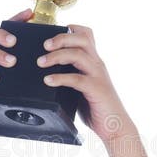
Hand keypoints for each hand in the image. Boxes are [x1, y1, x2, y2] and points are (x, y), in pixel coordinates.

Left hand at [37, 24, 137, 143]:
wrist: (116, 127)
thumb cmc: (96, 108)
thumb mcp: (82, 87)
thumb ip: (70, 76)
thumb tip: (46, 73)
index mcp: (93, 61)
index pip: (86, 34)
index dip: (70, 29)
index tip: (51, 33)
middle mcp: (97, 64)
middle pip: (81, 38)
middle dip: (60, 38)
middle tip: (44, 46)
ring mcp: (98, 76)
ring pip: (78, 54)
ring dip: (56, 56)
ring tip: (40, 62)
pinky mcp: (96, 90)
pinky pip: (76, 79)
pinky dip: (60, 78)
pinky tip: (48, 81)